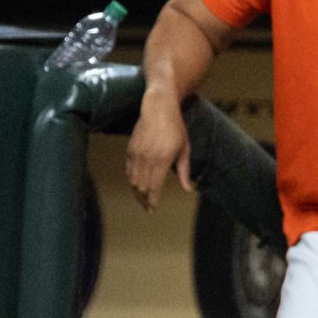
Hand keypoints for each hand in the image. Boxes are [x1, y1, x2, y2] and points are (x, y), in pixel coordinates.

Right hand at [124, 93, 192, 209]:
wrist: (158, 109)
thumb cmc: (176, 129)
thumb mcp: (185, 149)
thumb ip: (184, 171)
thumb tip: (189, 190)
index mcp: (162, 160)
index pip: (154, 187)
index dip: (153, 200)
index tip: (153, 209)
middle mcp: (147, 158)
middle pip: (141, 187)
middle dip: (144, 200)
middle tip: (148, 208)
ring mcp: (136, 154)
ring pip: (133, 180)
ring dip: (137, 192)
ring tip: (143, 199)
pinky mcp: (130, 149)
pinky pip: (128, 170)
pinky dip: (132, 180)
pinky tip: (137, 185)